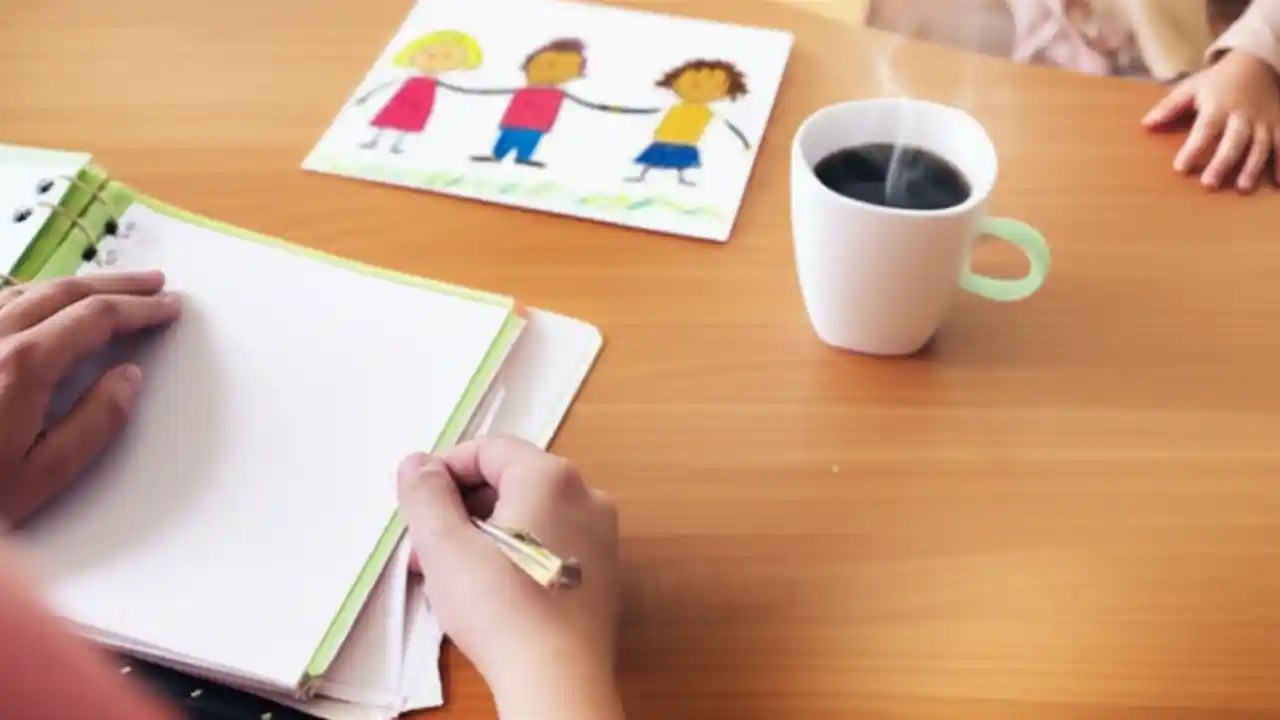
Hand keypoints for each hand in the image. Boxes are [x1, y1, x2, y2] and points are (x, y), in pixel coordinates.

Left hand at [0, 273, 180, 524]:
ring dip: (71, 286)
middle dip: (114, 284)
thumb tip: (128, 379)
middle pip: (62, 292)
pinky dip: (26, 298)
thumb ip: (95, 423)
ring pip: (22, 291)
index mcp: (23, 366)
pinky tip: (35, 307)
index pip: (95, 317)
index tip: (168, 307)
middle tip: (152, 284)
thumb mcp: (43, 476)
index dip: (138, 308)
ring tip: (102, 290)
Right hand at [397, 437, 621, 719]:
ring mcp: (599, 535)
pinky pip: (549, 544)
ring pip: (528, 515)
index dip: (445, 470)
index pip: (489, 449)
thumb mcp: (445, 545)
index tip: (417, 500)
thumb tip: (417, 465)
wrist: (557, 678)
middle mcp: (585, 496)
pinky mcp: (601, 571)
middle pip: (510, 480)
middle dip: (461, 507)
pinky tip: (486, 589)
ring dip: (482, 534)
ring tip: (447, 573)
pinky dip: (514, 554)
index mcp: (552, 477)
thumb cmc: (504, 610)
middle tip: (426, 544)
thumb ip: (426, 494)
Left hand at [1143, 51, 1279, 191]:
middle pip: (1233, 140)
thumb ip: (1169, 107)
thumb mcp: (1191, 88)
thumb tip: (1146, 124)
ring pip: (1260, 145)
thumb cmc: (1217, 82)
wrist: (1257, 63)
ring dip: (1252, 167)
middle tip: (1209, 184)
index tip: (1179, 168)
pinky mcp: (1278, 124)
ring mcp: (1263, 121)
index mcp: (1218, 106)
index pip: (1204, 129)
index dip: (1193, 149)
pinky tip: (1278, 183)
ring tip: (1242, 188)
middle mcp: (1242, 115)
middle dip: (1222, 162)